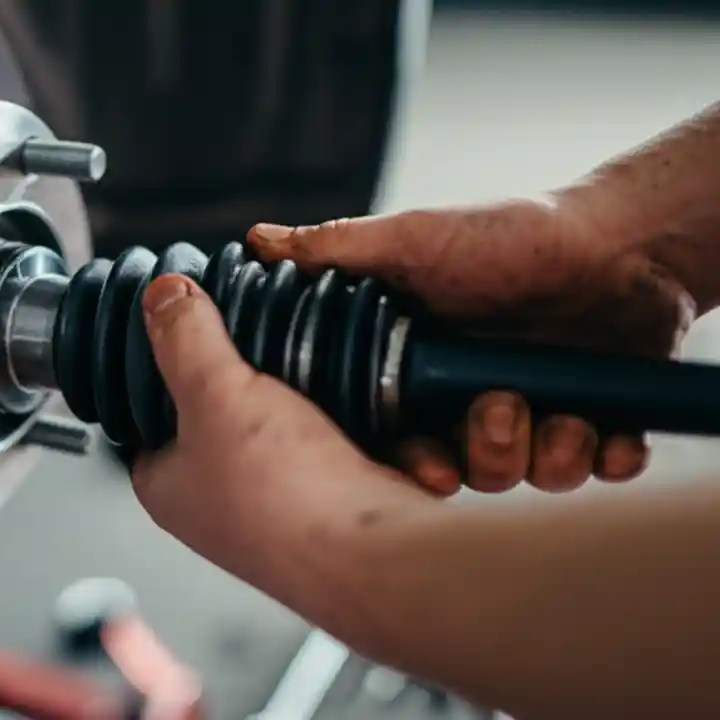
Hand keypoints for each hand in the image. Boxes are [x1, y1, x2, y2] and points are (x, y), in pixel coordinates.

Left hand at [131, 274, 438, 648]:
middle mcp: (220, 504)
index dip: (161, 373)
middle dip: (254, 377)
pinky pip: (344, 444)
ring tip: (319, 375)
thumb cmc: (283, 501)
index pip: (147, 417)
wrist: (379, 555)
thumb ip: (185, 338)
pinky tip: (363, 411)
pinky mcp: (338, 504)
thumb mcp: (214, 392)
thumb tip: (161, 297)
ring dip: (312, 397)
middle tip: (266, 345)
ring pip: (292, 426)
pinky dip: (357, 424)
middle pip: (224, 414)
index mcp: (169, 486)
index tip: (183, 332)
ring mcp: (281, 507)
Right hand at [248, 195, 696, 493]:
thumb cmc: (509, 235)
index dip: (405, 460)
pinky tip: (613, 439)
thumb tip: (258, 241)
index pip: (392, 436)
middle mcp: (468, 397)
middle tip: (500, 414)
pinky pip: (595, 467)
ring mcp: (534, 410)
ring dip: (545, 456)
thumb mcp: (411, 238)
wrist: (618, 236)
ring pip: (524, 475)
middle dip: (483, 455)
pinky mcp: (595, 419)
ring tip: (563, 415)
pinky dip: (606, 459)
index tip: (426, 463)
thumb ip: (336, 252)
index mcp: (419, 368)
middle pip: (460, 468)